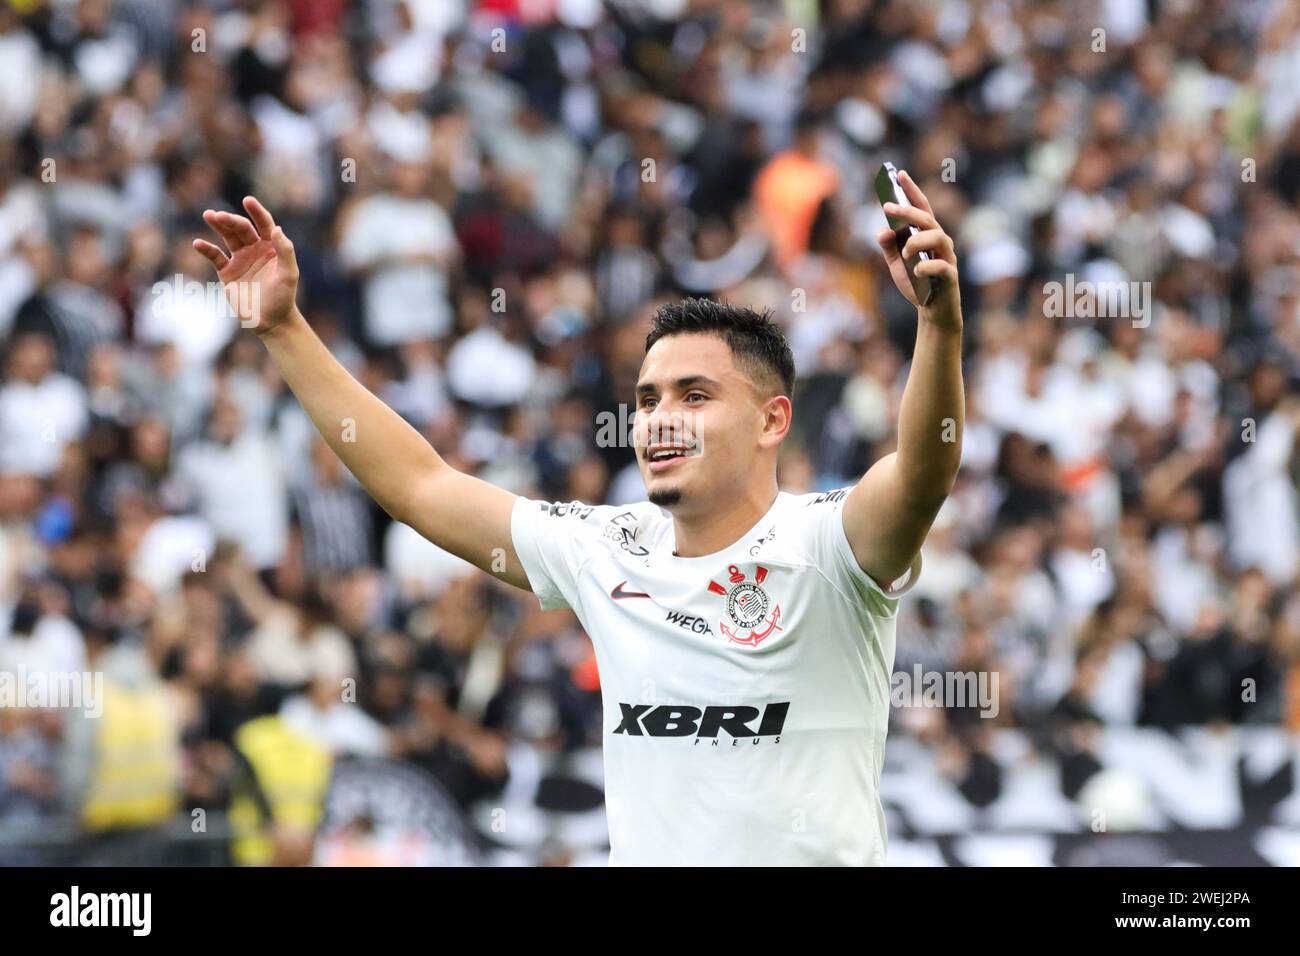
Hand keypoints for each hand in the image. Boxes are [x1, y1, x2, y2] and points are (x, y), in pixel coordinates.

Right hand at [194, 196, 300, 335]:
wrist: (271, 320)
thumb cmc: (284, 297)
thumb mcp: (289, 274)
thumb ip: (285, 251)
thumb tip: (277, 228)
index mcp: (271, 247)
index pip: (264, 224)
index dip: (257, 211)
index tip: (247, 200)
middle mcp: (255, 249)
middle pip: (242, 229)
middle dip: (231, 220)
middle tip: (219, 215)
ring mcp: (240, 259)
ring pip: (227, 237)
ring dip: (218, 226)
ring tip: (209, 216)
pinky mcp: (227, 272)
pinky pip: (215, 256)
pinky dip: (206, 249)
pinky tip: (198, 243)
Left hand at [876, 169, 961, 331]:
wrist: (931, 311)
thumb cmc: (916, 283)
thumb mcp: (896, 264)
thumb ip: (889, 246)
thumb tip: (881, 230)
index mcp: (926, 235)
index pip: (921, 207)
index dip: (911, 190)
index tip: (899, 174)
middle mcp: (940, 242)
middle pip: (927, 219)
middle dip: (907, 210)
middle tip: (887, 207)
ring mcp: (947, 258)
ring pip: (938, 236)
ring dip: (917, 241)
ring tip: (905, 254)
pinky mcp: (950, 276)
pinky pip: (942, 266)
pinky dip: (927, 267)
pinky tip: (916, 271)